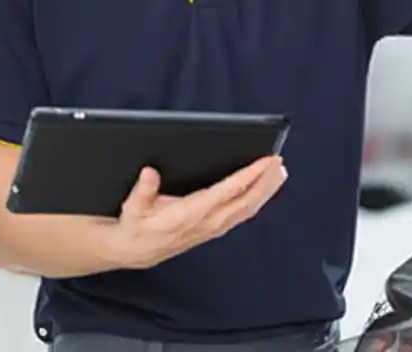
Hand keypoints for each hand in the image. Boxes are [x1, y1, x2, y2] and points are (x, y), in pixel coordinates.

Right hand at [107, 155, 286, 268]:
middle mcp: (207, 222)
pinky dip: (257, 200)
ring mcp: (213, 228)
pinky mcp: (215, 230)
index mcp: (190, 213)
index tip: (264, 161)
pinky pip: (242, 214)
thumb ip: (143, 190)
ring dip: (265, 191)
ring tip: (279, 172)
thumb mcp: (132, 206)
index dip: (249, 175)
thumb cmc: (136, 225)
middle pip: (245, 201)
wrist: (134, 252)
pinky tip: (264, 189)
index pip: (227, 191)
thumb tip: (150, 173)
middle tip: (278, 162)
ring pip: (247, 209)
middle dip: (265, 181)